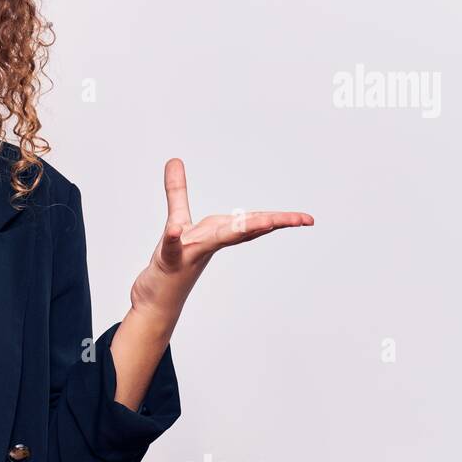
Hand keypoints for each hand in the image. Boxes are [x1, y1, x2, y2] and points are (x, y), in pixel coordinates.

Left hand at [129, 158, 313, 317]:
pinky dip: (173, 239)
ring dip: (239, 229)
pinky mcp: (167, 260)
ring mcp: (190, 252)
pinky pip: (171, 248)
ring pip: (218, 238)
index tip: (306, 218)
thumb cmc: (172, 264)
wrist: (156, 302)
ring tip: (265, 222)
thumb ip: (176, 190)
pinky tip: (172, 230)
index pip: (252, 222)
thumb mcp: (176, 220)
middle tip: (301, 220)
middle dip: (272, 222)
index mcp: (217, 231)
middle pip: (244, 229)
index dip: (280, 218)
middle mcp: (209, 241)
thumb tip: (174, 159)